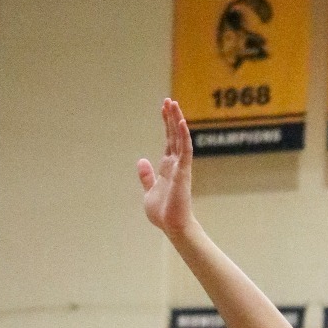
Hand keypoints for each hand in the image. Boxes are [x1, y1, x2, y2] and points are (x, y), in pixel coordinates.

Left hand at [137, 98, 194, 238]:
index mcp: (168, 167)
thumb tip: (141, 160)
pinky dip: (184, 137)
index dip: (167, 124)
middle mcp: (176, 164)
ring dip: (177, 121)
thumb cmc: (163, 213)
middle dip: (172, 117)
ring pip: (181, 139)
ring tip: (174, 104)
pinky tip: (181, 123)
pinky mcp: (184, 173)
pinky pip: (186, 151)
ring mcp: (181, 167)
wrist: (172, 227)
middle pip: (174, 135)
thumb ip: (146, 176)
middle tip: (169, 100)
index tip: (164, 108)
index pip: (169, 140)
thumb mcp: (149, 191)